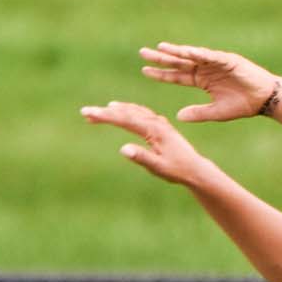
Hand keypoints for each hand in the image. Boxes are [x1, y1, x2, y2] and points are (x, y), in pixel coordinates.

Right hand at [80, 100, 210, 185]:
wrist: (196, 169)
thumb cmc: (177, 171)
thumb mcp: (158, 167)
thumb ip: (141, 157)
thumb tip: (122, 149)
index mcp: (154, 130)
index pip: (124, 119)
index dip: (104, 116)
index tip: (88, 113)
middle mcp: (156, 122)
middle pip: (126, 113)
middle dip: (105, 112)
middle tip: (85, 112)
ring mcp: (159, 122)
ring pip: (133, 111)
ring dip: (115, 110)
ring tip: (98, 112)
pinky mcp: (160, 125)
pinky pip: (140, 113)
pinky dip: (128, 110)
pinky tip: (121, 110)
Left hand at [138, 42, 280, 122]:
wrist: (264, 99)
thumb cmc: (243, 105)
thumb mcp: (216, 112)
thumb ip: (198, 113)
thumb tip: (178, 116)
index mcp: (203, 80)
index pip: (178, 75)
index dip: (162, 74)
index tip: (144, 71)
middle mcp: (206, 69)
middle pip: (179, 62)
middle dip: (162, 58)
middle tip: (143, 53)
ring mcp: (216, 63)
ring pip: (192, 56)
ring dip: (177, 52)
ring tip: (161, 48)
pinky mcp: (229, 60)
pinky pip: (211, 56)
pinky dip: (200, 53)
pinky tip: (186, 52)